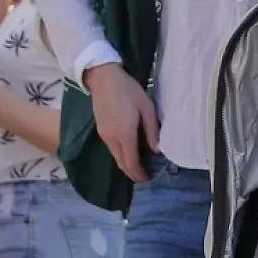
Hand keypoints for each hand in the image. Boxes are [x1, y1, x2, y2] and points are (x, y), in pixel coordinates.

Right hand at [86, 63, 159, 182]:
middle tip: (144, 176)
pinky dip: (120, 155)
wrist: (104, 79)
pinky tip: (129, 151)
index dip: (139, 173)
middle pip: (121, 163)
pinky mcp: (100, 130)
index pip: (131, 162)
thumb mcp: (147, 108)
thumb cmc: (129, 91)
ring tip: (139, 165)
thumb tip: (157, 150)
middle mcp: (111, 138)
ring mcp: (103, 135)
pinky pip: (111, 148)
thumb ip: (152, 131)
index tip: (147, 179)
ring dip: (126, 164)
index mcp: (124, 134)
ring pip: (115, 156)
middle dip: (132, 173)